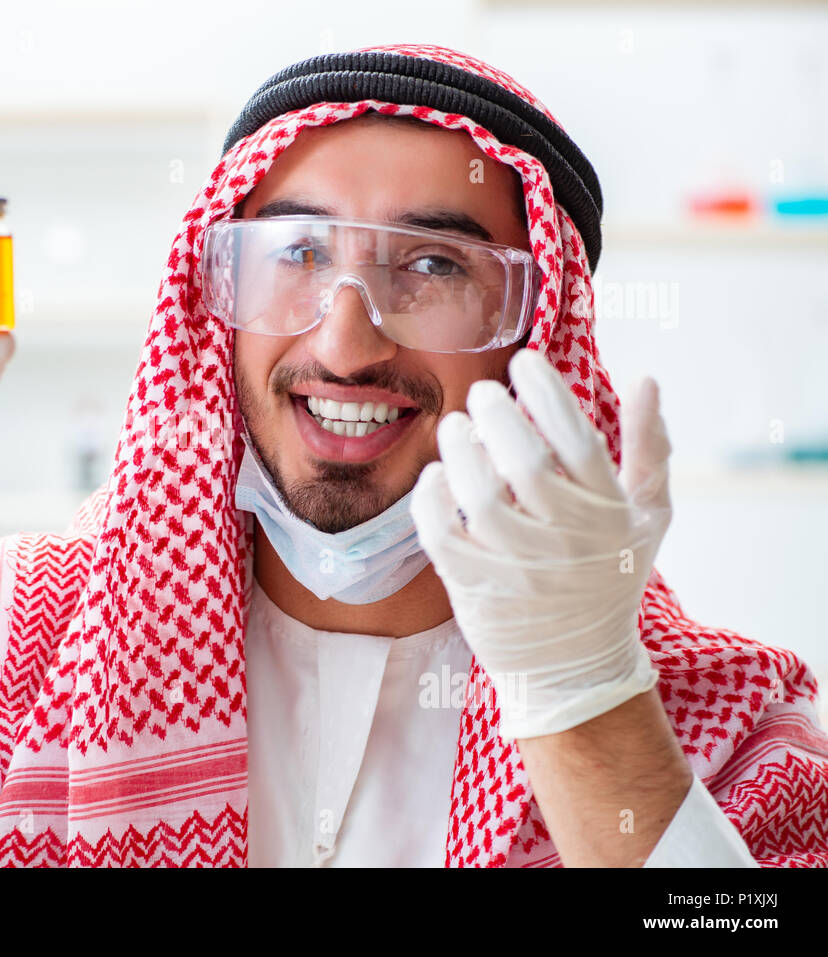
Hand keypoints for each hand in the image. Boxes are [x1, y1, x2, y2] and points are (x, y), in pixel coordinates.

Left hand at [409, 349, 671, 740]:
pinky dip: (431, 499)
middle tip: (483, 394)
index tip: (525, 363)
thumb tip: (645, 380)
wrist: (576, 667)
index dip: (547, 393)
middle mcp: (565, 543)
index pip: (578, 441)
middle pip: (524, 464)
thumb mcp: (648, 517)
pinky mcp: (474, 590)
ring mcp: (518, 570)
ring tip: (455, 427)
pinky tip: (435, 475)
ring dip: (459, 451)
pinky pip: (441, 535)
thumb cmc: (610, 577)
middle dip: (496, 415)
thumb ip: (650, 449)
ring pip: (478, 498)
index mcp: (609, 516)